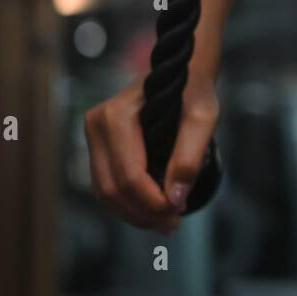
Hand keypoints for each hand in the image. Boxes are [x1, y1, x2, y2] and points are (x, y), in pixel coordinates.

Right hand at [83, 72, 219, 232]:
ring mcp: (93, 136)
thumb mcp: (204, 118)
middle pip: (112, 189)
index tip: (180, 211)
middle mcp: (96, 125)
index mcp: (117, 116)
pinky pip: (106, 186)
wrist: (180, 72)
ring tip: (166, 222)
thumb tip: (175, 199)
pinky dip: (127, 204)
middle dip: (143, 213)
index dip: (152, 202)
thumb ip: (190, 157)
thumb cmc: (194, 92)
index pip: (129, 175)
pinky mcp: (98, 147)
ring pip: (104, 193)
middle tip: (174, 223)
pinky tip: (153, 211)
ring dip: (134, 214)